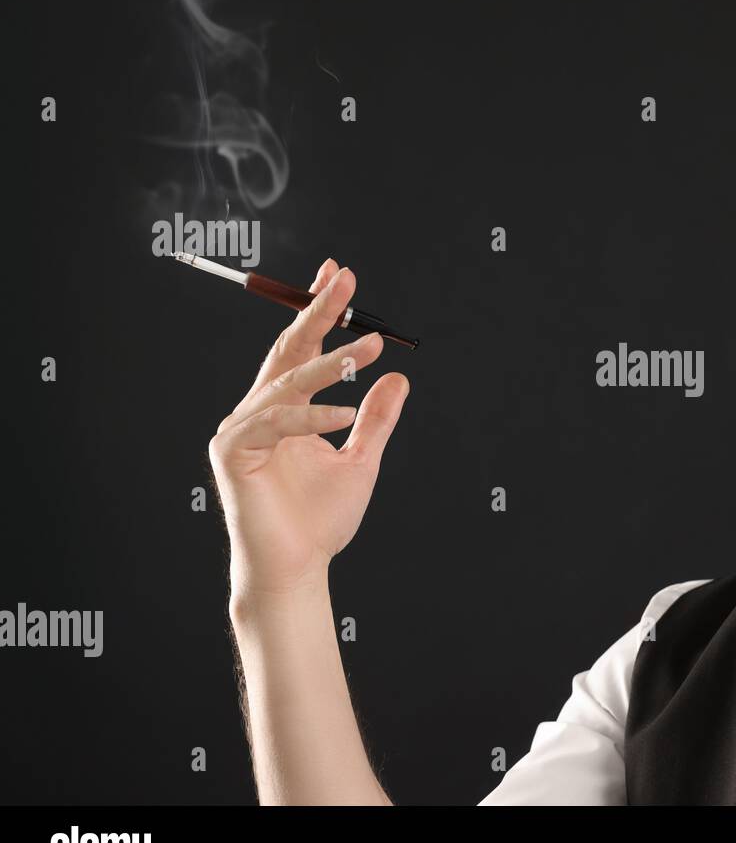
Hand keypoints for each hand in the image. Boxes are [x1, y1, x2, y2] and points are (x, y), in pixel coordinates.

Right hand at [208, 260, 410, 599]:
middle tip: (344, 280)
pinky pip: (276, 424)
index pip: (301, 349)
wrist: (298, 566)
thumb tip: (398, 375)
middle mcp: (259, 411)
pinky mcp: (231, 452)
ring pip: (288, 383)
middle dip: (317, 313)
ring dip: (331, 363)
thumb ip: (376, 418)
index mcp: (286, 409)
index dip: (319, 312)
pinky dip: (312, 418)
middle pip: (288, 350)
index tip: (339, 276)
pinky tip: (344, 416)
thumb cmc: (322, 520)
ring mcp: (241, 429)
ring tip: (371, 346)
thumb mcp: (362, 459)